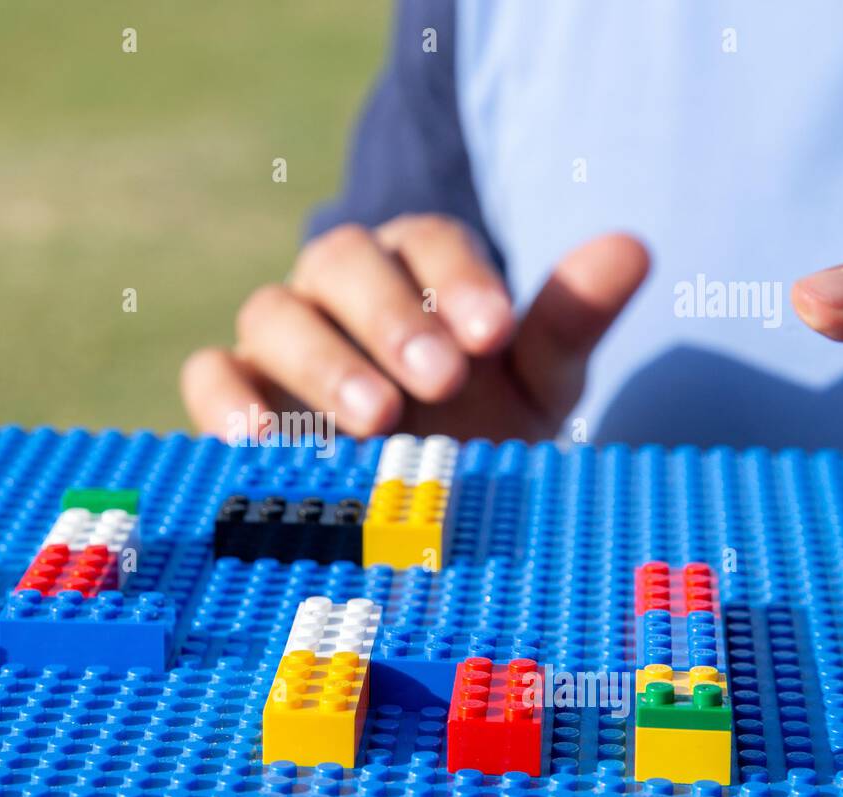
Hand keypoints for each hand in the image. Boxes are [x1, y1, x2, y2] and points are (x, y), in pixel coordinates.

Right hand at [181, 214, 649, 440]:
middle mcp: (339, 290)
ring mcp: (279, 338)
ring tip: (376, 419)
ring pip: (273, 310)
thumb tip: (633, 247)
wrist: (416, 507)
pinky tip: (264, 439)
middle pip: (341, 259)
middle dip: (390, 317)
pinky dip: (227, 396)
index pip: (427, 242)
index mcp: (415, 270)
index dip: (458, 280)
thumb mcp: (531, 386)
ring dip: (322, 359)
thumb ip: (567, 321)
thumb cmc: (480, 432)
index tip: (496, 337)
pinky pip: (209, 372)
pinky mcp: (232, 391)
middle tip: (441, 381)